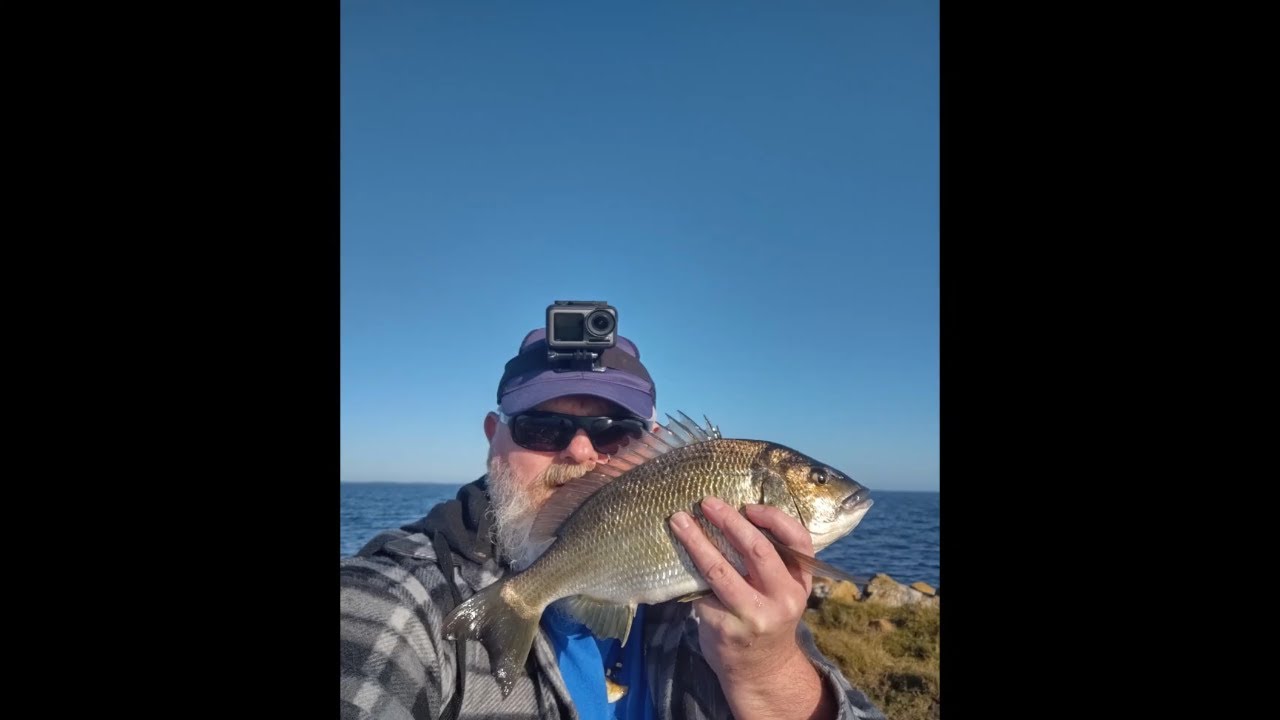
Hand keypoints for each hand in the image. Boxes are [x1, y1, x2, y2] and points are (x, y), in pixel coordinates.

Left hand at [670, 496, 832, 718]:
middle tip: (707, 502)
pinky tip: (675, 558)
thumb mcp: (783, 590)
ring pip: (720, 570)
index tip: (748, 506)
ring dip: (696, 541)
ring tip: (680, 521)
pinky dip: (688, 573)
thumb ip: (772, 560)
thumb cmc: (768, 617)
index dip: (774, 518)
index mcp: (799, 582)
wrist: (761, 670)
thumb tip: (731, 514)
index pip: (798, 540)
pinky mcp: (726, 628)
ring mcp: (755, 615)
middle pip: (758, 550)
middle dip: (729, 520)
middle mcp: (783, 598)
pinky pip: (702, 592)